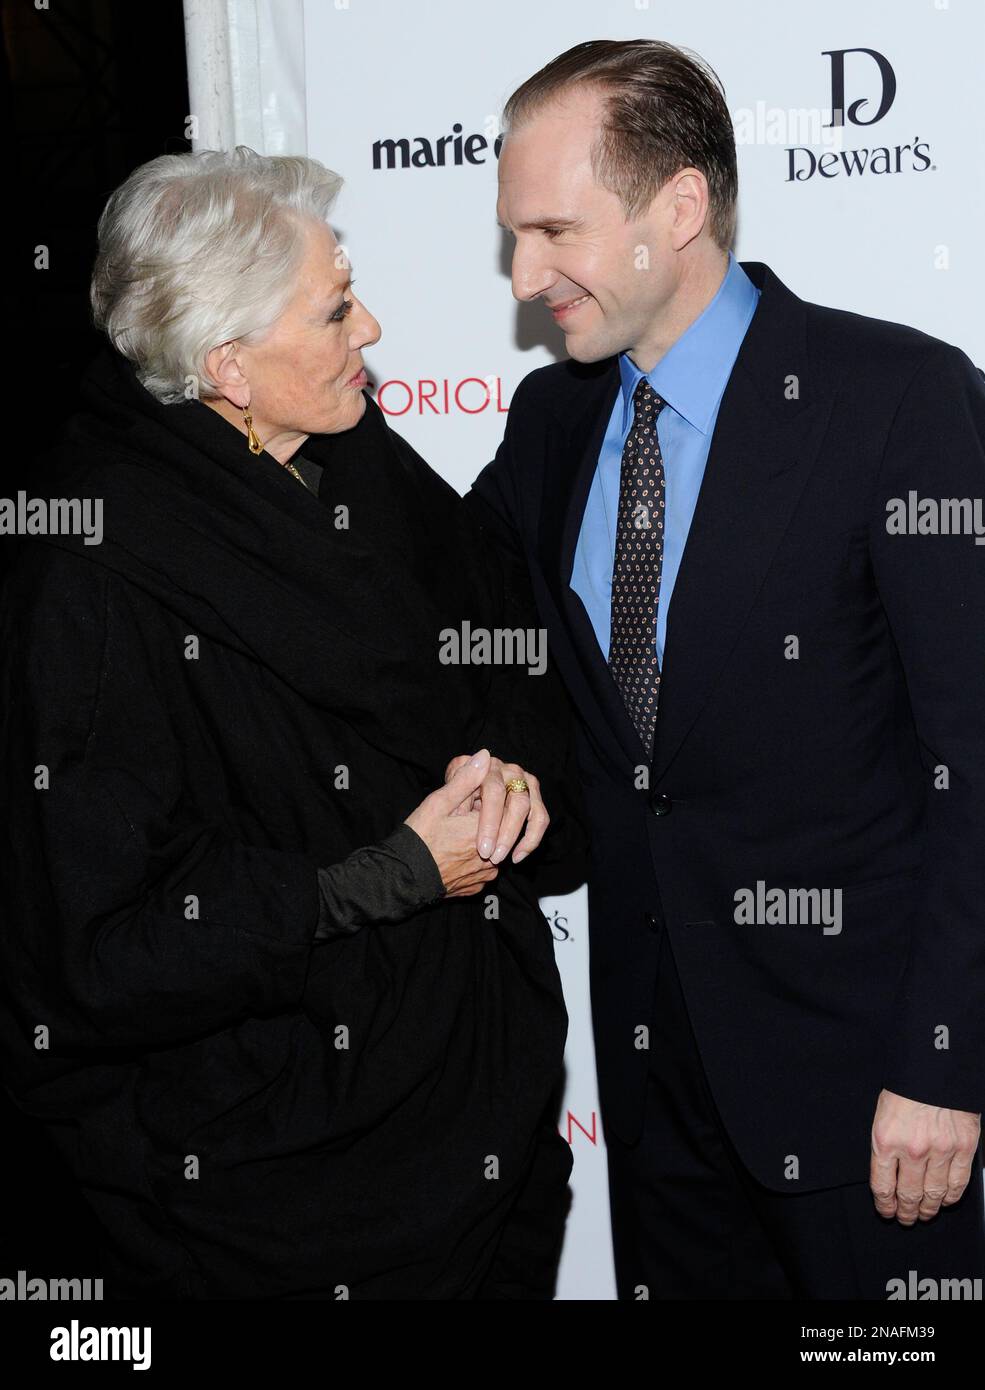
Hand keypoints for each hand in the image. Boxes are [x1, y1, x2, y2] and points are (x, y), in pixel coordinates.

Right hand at [404, 750, 501, 897]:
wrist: (402, 879)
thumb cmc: (419, 839)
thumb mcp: (438, 803)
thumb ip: (465, 780)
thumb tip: (484, 756)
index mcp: (485, 831)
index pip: (503, 806)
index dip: (482, 801)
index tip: (463, 804)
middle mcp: (492, 856)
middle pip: (499, 827)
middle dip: (481, 819)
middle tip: (454, 822)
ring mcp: (485, 874)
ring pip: (492, 847)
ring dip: (479, 838)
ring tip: (451, 838)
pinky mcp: (477, 886)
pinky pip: (482, 867)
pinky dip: (472, 857)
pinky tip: (452, 854)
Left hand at [443, 750, 548, 864]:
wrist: (451, 814)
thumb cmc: (444, 809)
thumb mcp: (444, 798)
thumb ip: (462, 780)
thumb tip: (483, 756)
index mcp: (484, 766)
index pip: (494, 792)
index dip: (489, 823)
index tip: (483, 849)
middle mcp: (507, 770)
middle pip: (517, 801)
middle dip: (506, 834)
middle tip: (494, 857)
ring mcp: (522, 781)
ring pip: (533, 809)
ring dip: (523, 838)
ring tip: (509, 859)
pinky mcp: (531, 795)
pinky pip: (539, 817)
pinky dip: (531, 839)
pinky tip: (517, 856)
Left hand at [869, 1089, 981, 1223]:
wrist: (934, 1068)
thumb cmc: (906, 1088)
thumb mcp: (882, 1115)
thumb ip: (886, 1146)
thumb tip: (888, 1176)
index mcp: (886, 1140)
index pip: (883, 1186)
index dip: (884, 1205)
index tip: (886, 1211)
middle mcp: (913, 1149)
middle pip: (909, 1195)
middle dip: (906, 1211)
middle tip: (905, 1218)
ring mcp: (941, 1150)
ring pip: (934, 1194)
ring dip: (928, 1209)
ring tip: (924, 1214)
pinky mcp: (964, 1147)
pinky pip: (958, 1183)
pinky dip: (951, 1196)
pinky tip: (945, 1200)